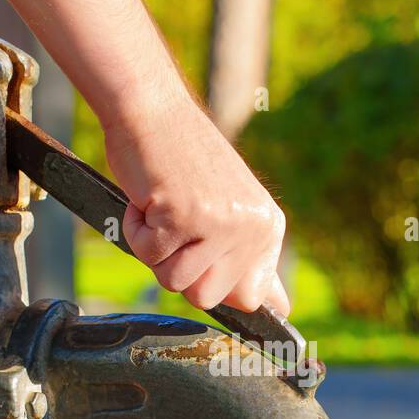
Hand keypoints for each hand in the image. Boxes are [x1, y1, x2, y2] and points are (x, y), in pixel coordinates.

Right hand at [103, 95, 289, 316]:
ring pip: (174, 282)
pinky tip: (148, 197)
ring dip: (155, 249)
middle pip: (206, 298)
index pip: (252, 298)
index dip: (215, 280)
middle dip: (179, 267)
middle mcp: (251, 227)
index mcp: (268, 227)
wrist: (153, 109)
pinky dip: (135, 230)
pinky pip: (147, 255)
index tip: (202, 247)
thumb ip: (253, 261)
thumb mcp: (231, 209)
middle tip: (178, 223)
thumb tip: (282, 310)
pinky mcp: (182, 217)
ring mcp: (219, 223)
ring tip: (163, 209)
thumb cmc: (183, 159)